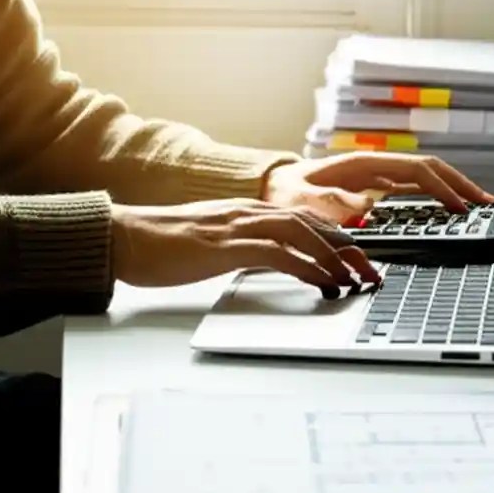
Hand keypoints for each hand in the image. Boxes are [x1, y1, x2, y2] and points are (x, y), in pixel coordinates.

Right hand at [109, 199, 380, 294]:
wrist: (122, 237)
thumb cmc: (159, 246)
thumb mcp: (212, 245)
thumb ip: (243, 249)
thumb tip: (271, 266)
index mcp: (246, 211)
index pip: (303, 219)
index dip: (336, 238)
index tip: (359, 259)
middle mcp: (248, 212)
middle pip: (312, 224)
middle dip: (348, 248)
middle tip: (371, 272)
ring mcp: (237, 226)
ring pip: (302, 233)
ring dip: (334, 257)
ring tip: (356, 279)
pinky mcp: (225, 245)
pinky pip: (277, 253)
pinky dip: (306, 266)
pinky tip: (322, 281)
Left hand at [262, 152, 493, 222]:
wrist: (268, 190)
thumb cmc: (283, 195)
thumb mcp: (304, 203)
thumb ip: (333, 206)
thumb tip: (368, 209)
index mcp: (363, 164)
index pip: (416, 171)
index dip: (442, 188)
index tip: (461, 207)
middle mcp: (374, 166)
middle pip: (430, 169)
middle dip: (460, 184)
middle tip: (487, 202)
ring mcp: (375, 175)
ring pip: (425, 178)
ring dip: (451, 189)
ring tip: (476, 205)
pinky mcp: (373, 188)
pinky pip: (412, 189)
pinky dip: (434, 198)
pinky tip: (447, 209)